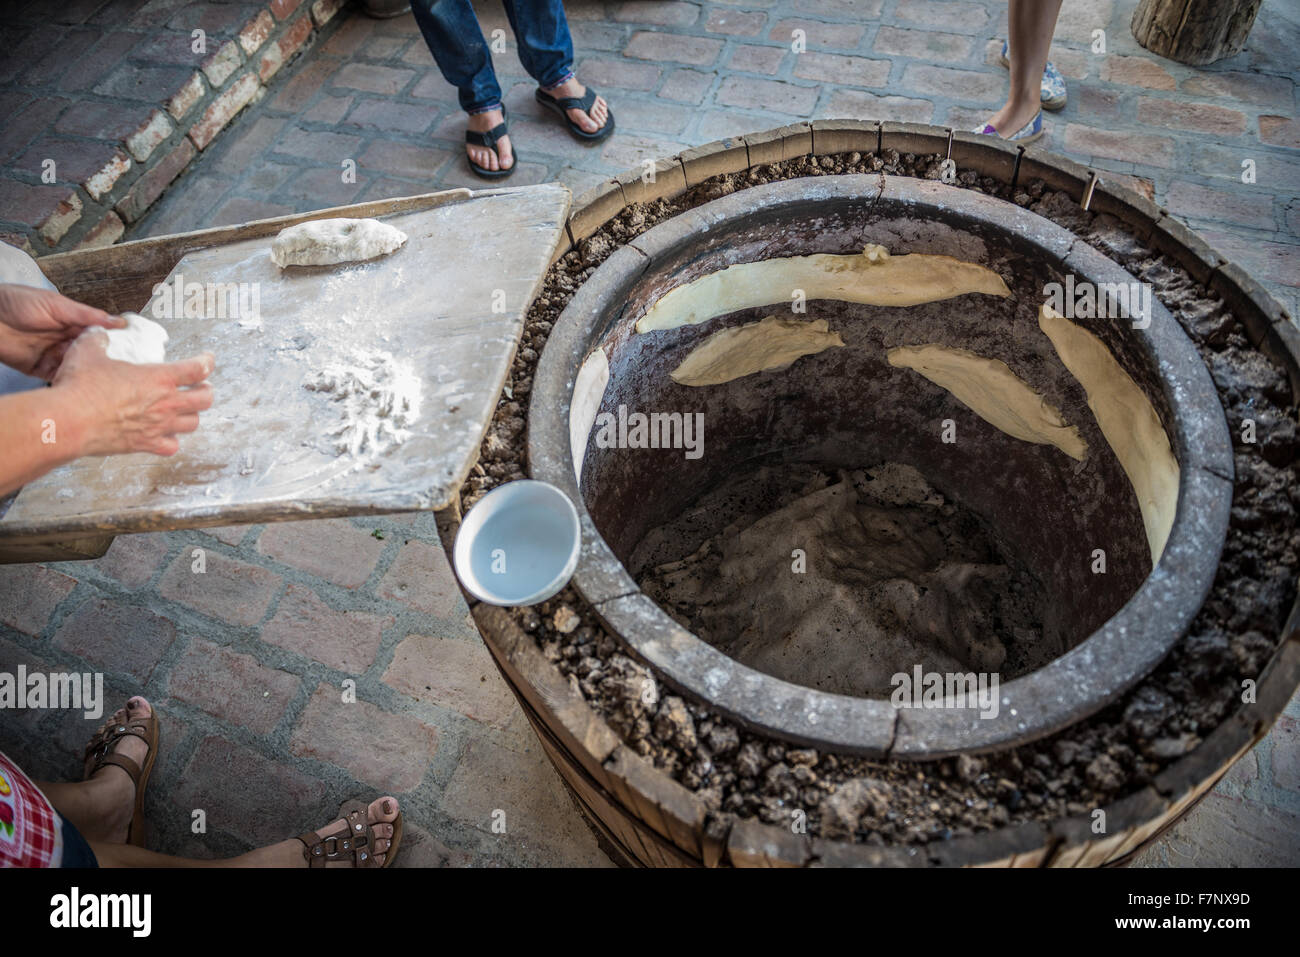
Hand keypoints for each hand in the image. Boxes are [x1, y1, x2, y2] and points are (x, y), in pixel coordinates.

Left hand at [0, 283, 123, 379]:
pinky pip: (60, 377)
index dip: (116, 341)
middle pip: (92, 353)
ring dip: (88, 372)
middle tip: (120, 367)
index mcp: (73, 323)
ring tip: (102, 377)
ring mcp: (54, 356)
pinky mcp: (41, 369)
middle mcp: (66, 340)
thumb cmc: (14, 302)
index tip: (134, 349)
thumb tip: (117, 321)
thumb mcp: (55, 304)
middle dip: (105, 360)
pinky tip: (79, 381)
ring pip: (79, 367)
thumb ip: (85, 315)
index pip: (101, 333)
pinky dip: (69, 380)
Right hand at [52, 331, 214, 457]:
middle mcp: (165, 403)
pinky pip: (171, 447)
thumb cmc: (80, 387)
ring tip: (185, 410)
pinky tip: (165, 436)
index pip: (198, 368)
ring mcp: (158, 427)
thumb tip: (99, 332)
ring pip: (193, 423)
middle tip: (201, 387)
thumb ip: (99, 339)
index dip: (208, 362)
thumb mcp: (88, 351)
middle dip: (206, 391)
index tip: (208, 359)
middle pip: (206, 399)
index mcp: (159, 378)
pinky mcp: (146, 445)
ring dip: (191, 415)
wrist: (69, 421)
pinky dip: (172, 441)